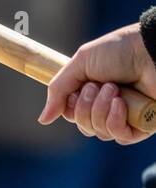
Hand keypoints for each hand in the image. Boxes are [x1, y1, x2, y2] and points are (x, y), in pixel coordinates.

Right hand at [39, 24, 155, 142]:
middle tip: (97, 86)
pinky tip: (120, 103)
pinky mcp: (143, 125)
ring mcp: (127, 117)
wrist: (149, 50)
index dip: (72, 107)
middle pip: (85, 126)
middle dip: (86, 107)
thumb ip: (58, 90)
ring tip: (113, 88)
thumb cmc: (118, 50)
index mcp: (93, 92)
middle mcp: (109, 107)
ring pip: (101, 133)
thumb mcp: (80, 63)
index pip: (73, 115)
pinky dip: (115, 121)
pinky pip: (121, 137)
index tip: (78, 90)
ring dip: (101, 110)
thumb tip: (43, 119)